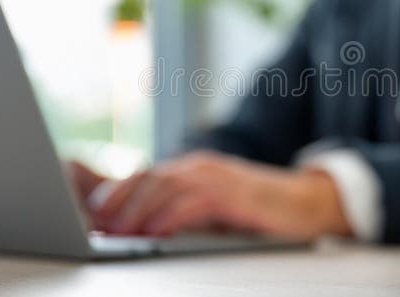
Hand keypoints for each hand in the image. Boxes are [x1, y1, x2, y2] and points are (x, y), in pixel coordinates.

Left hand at [69, 152, 352, 239]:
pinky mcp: (235, 194)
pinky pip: (195, 202)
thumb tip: (139, 226)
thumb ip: (181, 210)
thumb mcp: (212, 207)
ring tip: (118, 232)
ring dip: (139, 211)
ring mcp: (219, 178)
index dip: (116, 192)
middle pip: (149, 178)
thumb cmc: (257, 209)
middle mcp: (201, 167)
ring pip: (167, 188)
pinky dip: (171, 216)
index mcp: (192, 168)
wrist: (305, 203)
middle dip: (119, 202)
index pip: (145, 174)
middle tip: (97, 225)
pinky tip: (156, 231)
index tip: (93, 213)